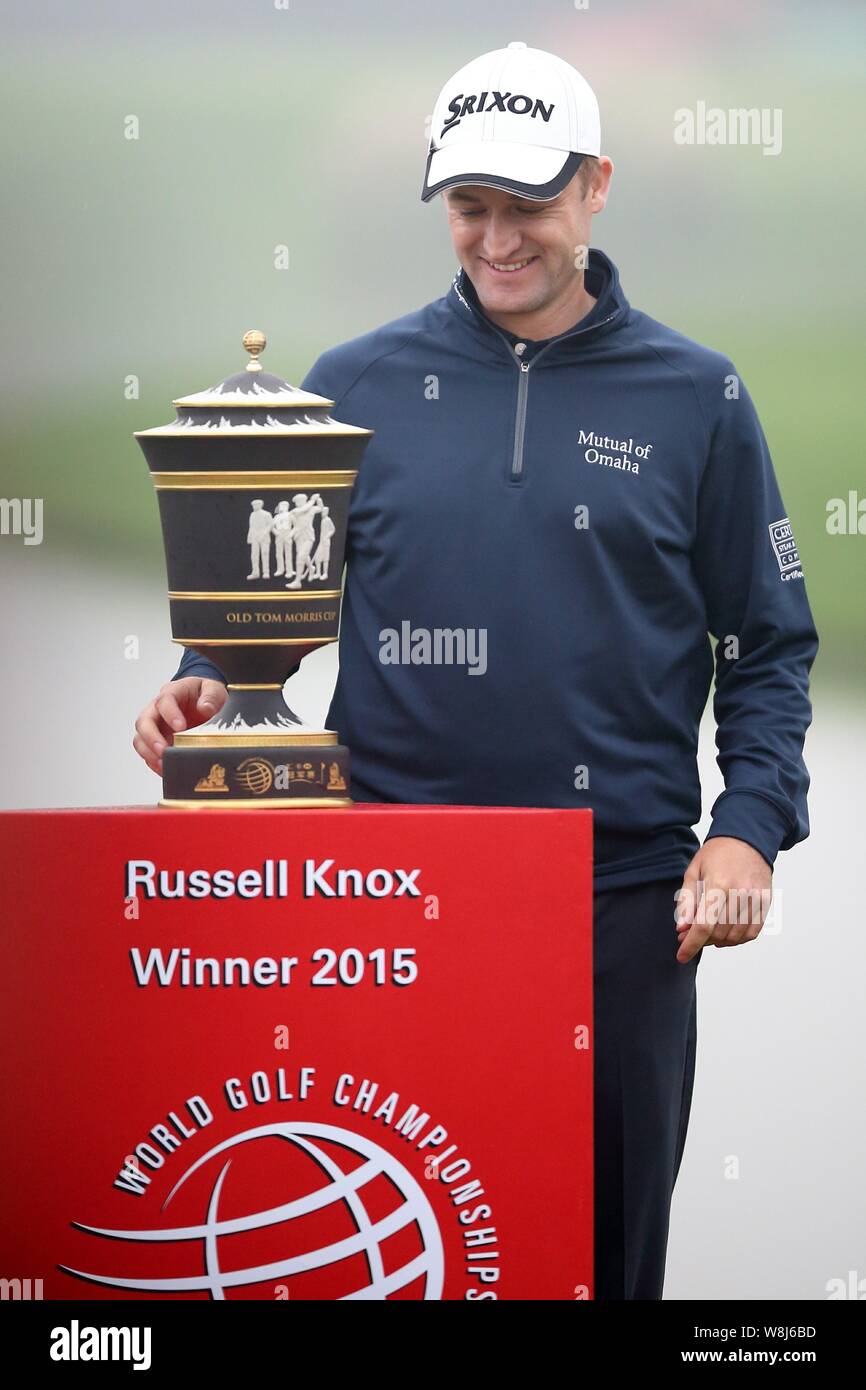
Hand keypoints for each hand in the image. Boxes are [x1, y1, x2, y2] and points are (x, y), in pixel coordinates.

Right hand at [133, 677, 226, 775]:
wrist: (204, 704)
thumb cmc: (205, 696)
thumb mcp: (214, 690)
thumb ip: (211, 696)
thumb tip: (205, 708)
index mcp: (173, 692)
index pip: (164, 700)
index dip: (170, 714)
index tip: (180, 727)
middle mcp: (158, 709)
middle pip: (144, 721)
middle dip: (151, 737)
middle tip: (163, 750)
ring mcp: (155, 726)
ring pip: (140, 738)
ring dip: (149, 752)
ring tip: (163, 764)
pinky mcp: (156, 741)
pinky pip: (147, 752)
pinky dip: (153, 762)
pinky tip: (164, 769)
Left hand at [674, 837, 772, 963]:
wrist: (747, 839)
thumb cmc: (716, 854)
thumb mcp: (694, 872)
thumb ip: (687, 901)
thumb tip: (682, 928)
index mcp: (718, 884)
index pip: (704, 925)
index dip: (691, 944)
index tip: (681, 956)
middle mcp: (740, 893)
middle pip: (719, 933)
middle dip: (701, 940)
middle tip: (689, 934)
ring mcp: (756, 898)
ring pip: (736, 936)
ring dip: (718, 941)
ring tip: (707, 932)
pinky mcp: (766, 902)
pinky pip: (752, 932)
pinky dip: (737, 939)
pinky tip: (725, 933)